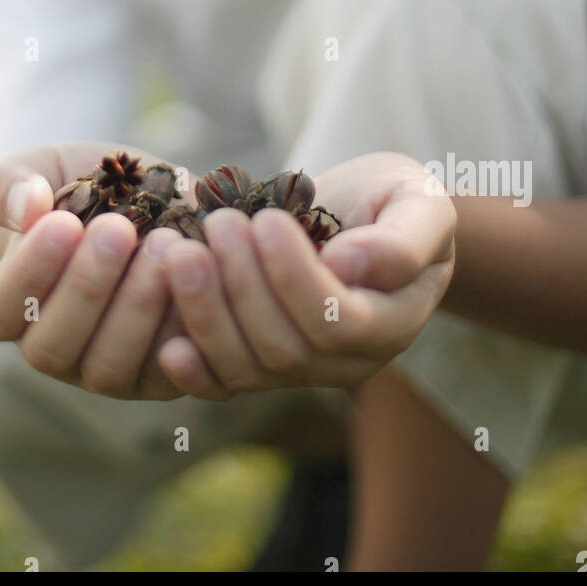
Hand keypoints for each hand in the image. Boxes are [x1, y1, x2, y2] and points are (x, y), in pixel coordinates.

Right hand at [0, 141, 190, 399]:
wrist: (160, 199)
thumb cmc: (89, 186)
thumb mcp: (47, 168)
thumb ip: (12, 182)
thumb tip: (25, 203)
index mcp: (13, 307)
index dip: (27, 273)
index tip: (63, 222)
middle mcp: (54, 348)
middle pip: (50, 347)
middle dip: (86, 287)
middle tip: (118, 229)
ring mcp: (105, 370)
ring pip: (107, 367)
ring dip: (136, 306)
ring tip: (164, 243)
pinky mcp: (158, 376)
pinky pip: (166, 371)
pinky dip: (181, 324)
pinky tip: (197, 270)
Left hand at [148, 152, 455, 399]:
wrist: (364, 214)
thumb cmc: (394, 201)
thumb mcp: (418, 203)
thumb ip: (401, 240)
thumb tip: (348, 267)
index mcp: (393, 323)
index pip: (338, 322)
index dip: (295, 276)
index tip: (267, 219)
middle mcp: (348, 361)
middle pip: (285, 347)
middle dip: (242, 284)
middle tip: (218, 224)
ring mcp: (301, 370)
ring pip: (248, 367)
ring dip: (207, 310)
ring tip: (181, 250)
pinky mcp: (259, 363)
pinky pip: (224, 384)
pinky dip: (194, 370)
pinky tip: (168, 344)